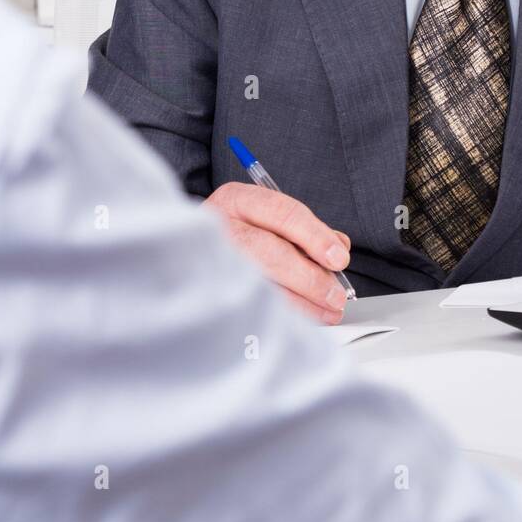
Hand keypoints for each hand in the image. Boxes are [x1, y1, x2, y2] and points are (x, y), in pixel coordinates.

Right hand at [203, 182, 351, 322]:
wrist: (182, 249)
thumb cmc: (235, 231)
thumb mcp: (264, 217)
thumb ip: (303, 229)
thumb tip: (339, 246)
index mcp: (236, 199)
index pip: (283, 213)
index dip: (316, 237)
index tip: (340, 258)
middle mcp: (219, 226)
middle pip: (271, 252)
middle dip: (310, 277)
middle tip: (336, 294)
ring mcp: (209, 260)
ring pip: (259, 285)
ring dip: (300, 303)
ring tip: (327, 311)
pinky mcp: (206, 289)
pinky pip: (247, 306)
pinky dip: (278, 315)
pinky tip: (299, 322)